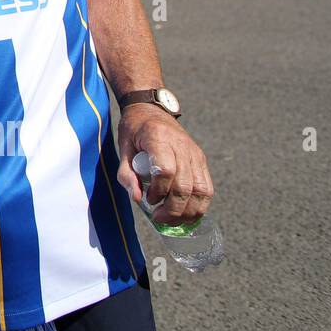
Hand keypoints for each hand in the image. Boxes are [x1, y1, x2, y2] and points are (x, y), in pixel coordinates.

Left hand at [115, 105, 213, 224]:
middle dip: (172, 208)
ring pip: (201, 190)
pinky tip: (185, 215)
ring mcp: (195, 153)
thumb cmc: (134, 129)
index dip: (158, 190)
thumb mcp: (123, 147)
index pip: (166, 170)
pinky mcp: (201, 160)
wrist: (151, 110)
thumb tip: (137, 199)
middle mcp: (182, 146)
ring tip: (172, 220)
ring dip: (188, 212)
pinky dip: (199, 206)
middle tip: (158, 217)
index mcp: (159, 137)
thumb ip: (126, 174)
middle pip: (185, 185)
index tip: (147, 198)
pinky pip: (207, 188)